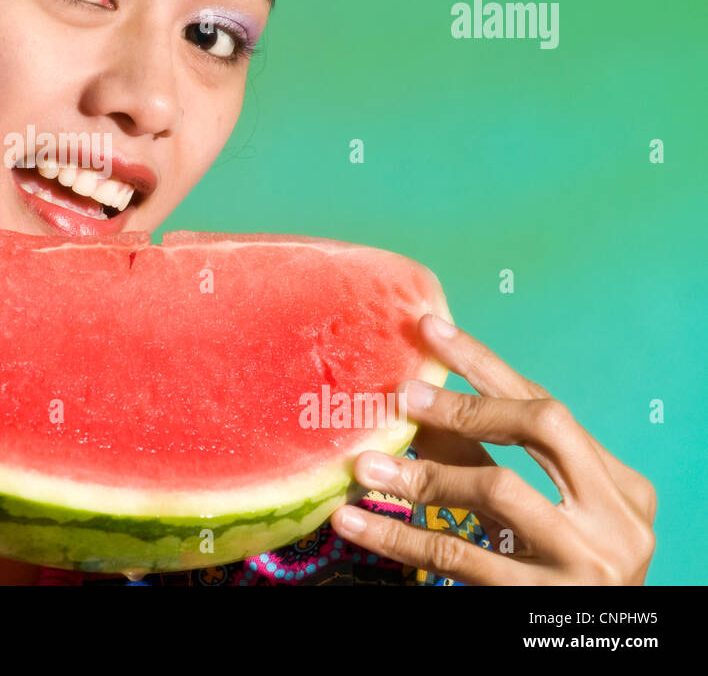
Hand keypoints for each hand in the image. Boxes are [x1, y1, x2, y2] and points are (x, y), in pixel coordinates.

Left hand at [330, 313, 656, 584]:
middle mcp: (614, 518)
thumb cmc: (563, 575)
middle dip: (468, 402)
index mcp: (621, 488)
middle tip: (403, 393)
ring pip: (496, 489)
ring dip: (422, 471)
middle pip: (539, 427)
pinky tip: (353, 520)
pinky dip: (396, 536)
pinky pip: (454, 554)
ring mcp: (584, 560)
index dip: (485, 366)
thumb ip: (497, 463)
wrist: (594, 650)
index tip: (431, 331)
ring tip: (366, 463)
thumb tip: (417, 404)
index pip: (546, 408)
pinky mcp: (539, 600)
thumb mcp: (548, 514)